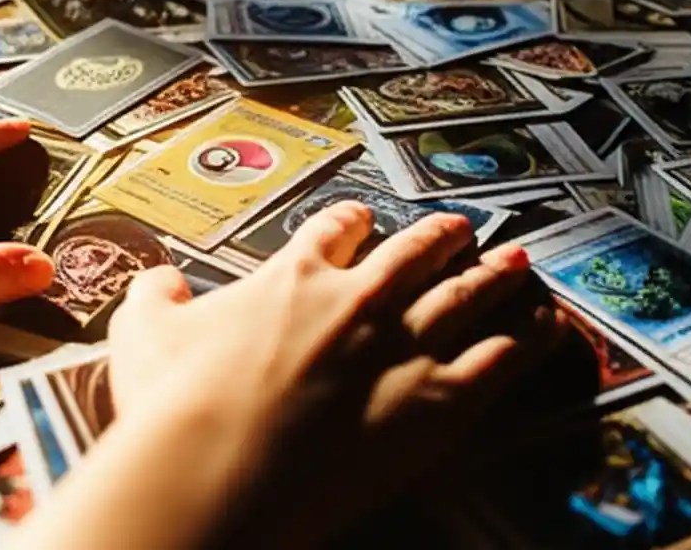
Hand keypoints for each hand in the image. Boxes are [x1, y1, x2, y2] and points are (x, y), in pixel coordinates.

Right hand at [85, 202, 565, 546]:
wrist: (221, 470)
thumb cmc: (177, 403)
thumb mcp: (143, 334)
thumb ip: (150, 297)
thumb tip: (155, 281)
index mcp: (296, 277)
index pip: (335, 231)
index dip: (352, 221)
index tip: (362, 219)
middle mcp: (360, 300)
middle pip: (415, 254)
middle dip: (440, 238)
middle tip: (460, 227)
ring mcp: (404, 348)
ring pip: (466, 297)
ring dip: (495, 275)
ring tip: (520, 258)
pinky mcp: (437, 401)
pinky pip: (497, 360)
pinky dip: (526, 338)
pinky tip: (547, 323)